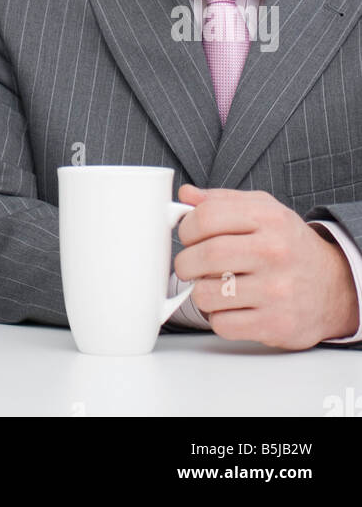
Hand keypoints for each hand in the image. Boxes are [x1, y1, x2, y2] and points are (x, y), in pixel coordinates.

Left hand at [174, 184, 359, 348]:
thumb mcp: (263, 210)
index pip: (207, 217)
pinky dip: (217, 317)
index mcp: (268, 218)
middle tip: (189, 265)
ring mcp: (276, 290)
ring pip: (208, 293)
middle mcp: (274, 252)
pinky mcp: (276, 324)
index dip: (186, 228)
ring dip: (200, 292)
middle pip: (205, 255)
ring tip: (213, 286)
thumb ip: (222, 200)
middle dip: (186, 263)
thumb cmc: (289, 245)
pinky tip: (230, 307)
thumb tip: (185, 196)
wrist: (334, 285)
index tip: (187, 236)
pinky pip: (223, 323)